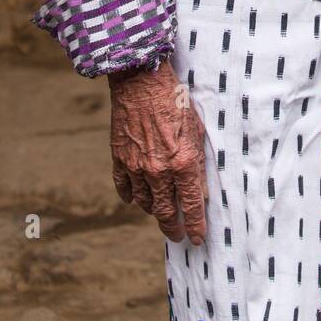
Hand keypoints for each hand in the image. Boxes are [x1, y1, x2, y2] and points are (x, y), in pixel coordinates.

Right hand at [108, 60, 207, 243]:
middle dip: (174, 228)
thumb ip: (199, 163)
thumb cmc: (176, 102)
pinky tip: (138, 197)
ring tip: (161, 211)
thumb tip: (201, 190)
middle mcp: (159, 170)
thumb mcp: (198, 131)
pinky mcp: (120, 159)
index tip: (198, 239)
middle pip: (165, 213)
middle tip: (179, 235)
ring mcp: (137, 167)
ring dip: (154, 211)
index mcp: (183, 163)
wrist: (142, 82)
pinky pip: (125, 189)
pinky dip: (132, 196)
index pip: (191, 206)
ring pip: (145, 203)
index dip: (196, 226)